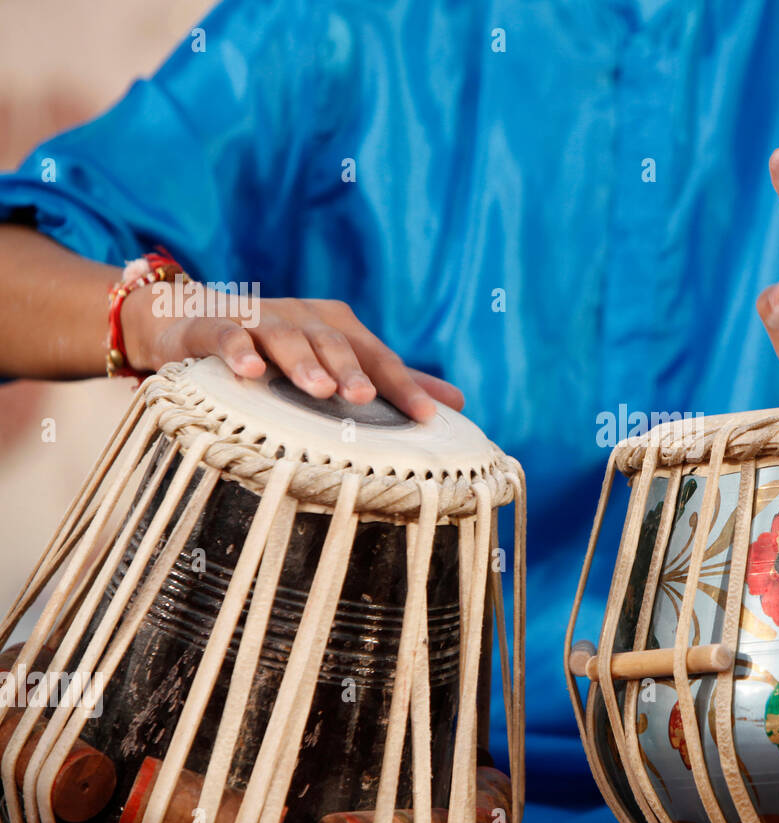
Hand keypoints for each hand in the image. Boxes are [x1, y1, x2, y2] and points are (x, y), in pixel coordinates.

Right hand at [120, 285, 461, 420]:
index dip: (403, 386)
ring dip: (302, 361)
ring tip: (319, 389)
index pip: (379, 358)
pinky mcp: (212, 324)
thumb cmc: (276, 348)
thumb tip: (457, 403)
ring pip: (285, 337)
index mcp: (338, 328)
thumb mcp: (335, 360)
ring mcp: (259, 318)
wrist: (191, 317)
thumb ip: (391, 379)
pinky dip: (237, 348)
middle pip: (335, 344)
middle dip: (351, 370)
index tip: (428, 418)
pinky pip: (226, 334)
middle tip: (365, 398)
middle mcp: (304, 318)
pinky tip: (249, 370)